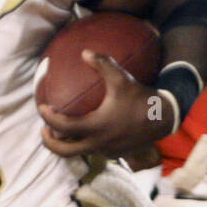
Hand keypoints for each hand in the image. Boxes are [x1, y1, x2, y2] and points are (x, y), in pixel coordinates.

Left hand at [39, 49, 175, 158]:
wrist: (164, 118)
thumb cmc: (141, 98)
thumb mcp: (122, 78)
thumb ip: (103, 64)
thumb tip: (84, 52)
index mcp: (96, 127)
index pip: (63, 126)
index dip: (48, 117)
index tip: (42, 107)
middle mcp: (98, 143)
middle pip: (65, 151)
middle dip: (50, 142)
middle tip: (44, 129)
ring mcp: (107, 151)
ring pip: (79, 153)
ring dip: (68, 143)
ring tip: (62, 130)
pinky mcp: (115, 154)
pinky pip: (94, 151)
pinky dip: (84, 143)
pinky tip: (86, 131)